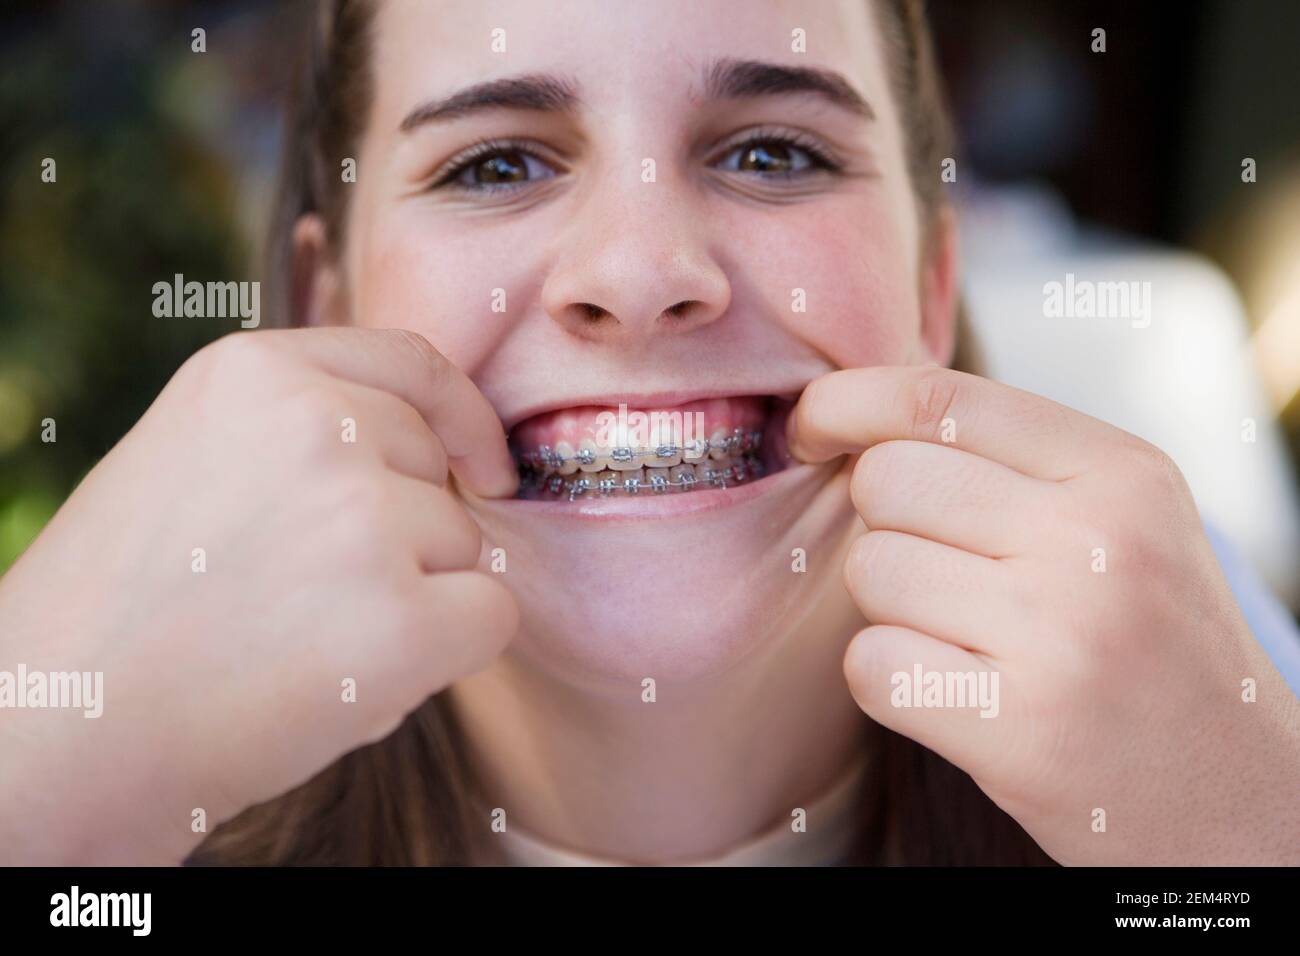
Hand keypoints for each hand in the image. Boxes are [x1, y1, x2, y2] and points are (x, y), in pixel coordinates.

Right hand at [0, 328, 518, 863]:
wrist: (60, 737)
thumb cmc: (128, 609)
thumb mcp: (195, 457)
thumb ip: (301, 429)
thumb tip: (435, 447)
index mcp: (256, 372)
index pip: (412, 362)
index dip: (464, 416)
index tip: (484, 464)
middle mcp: (319, 425)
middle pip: (437, 469)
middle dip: (407, 533)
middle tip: (306, 597)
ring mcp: (364, 518)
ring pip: (464, 545)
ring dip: (416, 594)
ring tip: (305, 640)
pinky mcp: (403, 618)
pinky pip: (491, 614)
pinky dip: (452, 651)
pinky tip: (360, 677)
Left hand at [789, 365, 1299, 864]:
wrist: (1233, 798)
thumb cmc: (1150, 645)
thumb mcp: (1124, 522)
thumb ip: (1008, 460)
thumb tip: (848, 414)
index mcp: (1122, 473)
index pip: (938, 400)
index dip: (846, 401)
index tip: (811, 427)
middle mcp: (1096, 543)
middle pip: (885, 481)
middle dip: (886, 523)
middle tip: (943, 571)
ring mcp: (1060, 638)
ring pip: (870, 571)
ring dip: (892, 607)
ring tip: (969, 639)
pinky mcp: (1018, 729)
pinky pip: (870, 664)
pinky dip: (889, 679)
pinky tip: (956, 691)